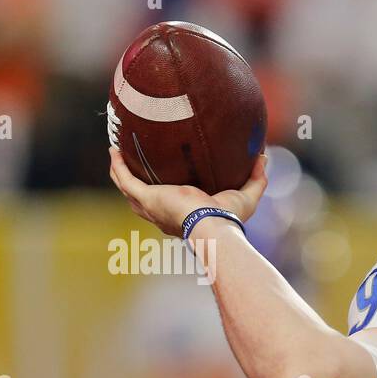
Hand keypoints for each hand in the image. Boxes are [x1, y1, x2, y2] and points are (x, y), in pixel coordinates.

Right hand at [108, 147, 267, 236]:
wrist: (213, 227)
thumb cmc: (229, 219)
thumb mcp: (247, 195)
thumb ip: (256, 178)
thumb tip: (263, 157)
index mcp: (183, 216)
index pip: (170, 205)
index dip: (164, 191)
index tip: (164, 177)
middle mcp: (163, 214)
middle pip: (142, 198)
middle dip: (134, 181)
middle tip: (132, 162)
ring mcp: (152, 207)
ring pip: (127, 189)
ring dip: (119, 172)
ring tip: (116, 155)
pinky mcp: (147, 198)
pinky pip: (125, 180)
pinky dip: (117, 166)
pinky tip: (113, 150)